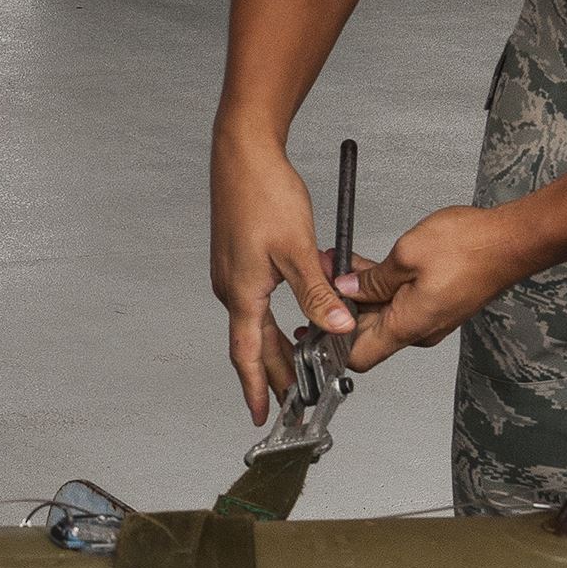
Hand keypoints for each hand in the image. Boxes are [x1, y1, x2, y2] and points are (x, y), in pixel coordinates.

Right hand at [210, 136, 354, 424]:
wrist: (242, 153)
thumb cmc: (263, 193)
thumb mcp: (298, 250)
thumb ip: (317, 295)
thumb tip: (336, 329)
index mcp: (242, 292)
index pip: (248, 354)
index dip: (256, 388)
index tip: (262, 414)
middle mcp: (231, 287)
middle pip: (254, 343)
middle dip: (274, 371)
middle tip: (296, 394)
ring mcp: (232, 273)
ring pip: (258, 322)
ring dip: (279, 342)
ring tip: (302, 360)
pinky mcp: (239, 259)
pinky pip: (258, 301)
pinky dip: (278, 316)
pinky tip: (299, 312)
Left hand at [335, 203, 540, 369]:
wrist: (512, 241)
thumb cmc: (472, 248)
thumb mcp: (407, 255)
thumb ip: (371, 278)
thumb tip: (348, 290)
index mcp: (408, 326)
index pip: (357, 357)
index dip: (330, 343)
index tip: (312, 322)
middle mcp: (419, 330)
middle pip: (366, 333)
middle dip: (338, 306)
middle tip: (321, 276)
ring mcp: (429, 318)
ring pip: (381, 314)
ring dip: (357, 292)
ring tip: (336, 263)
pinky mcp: (436, 303)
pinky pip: (398, 302)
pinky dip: (379, 286)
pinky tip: (364, 265)